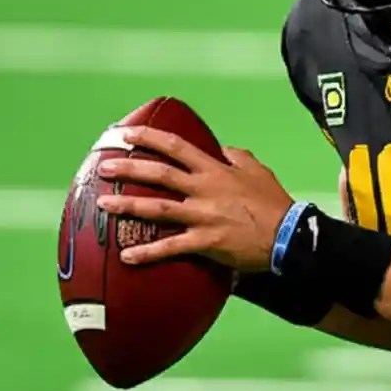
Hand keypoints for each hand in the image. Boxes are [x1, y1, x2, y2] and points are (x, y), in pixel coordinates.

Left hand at [94, 127, 294, 272]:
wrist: (287, 236)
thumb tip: (221, 149)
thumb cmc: (273, 203)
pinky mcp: (205, 242)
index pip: (177, 146)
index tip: (126, 134)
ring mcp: (203, 216)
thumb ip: (236, 156)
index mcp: (214, 170)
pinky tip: (126, 257)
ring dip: (128, 205)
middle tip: (104, 167)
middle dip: (129, 168)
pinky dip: (148, 252)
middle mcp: (204, 189)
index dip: (149, 138)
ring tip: (103, 204)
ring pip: (158, 208)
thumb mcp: (257, 170)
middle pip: (160, 174)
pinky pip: (171, 247)